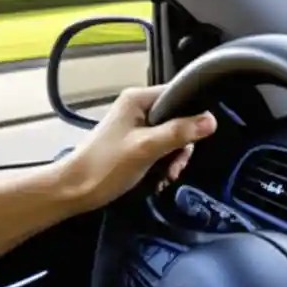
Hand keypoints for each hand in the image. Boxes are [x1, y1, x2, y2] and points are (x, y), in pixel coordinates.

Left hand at [57, 85, 216, 212]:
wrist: (74, 190)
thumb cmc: (106, 166)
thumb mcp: (146, 148)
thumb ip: (178, 133)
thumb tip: (212, 120)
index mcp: (138, 99)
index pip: (178, 95)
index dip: (192, 116)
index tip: (194, 141)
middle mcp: (137, 107)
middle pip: (178, 119)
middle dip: (182, 145)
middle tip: (176, 167)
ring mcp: (135, 126)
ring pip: (171, 136)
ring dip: (173, 158)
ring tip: (167, 176)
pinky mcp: (134, 143)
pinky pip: (160, 148)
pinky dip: (163, 163)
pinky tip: (160, 179)